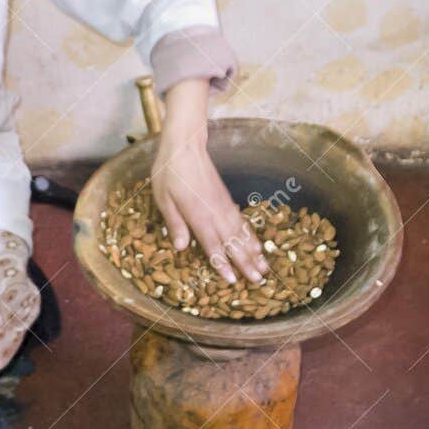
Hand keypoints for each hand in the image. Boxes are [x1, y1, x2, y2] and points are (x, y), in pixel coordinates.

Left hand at [150, 121, 267, 285]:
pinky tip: (257, 244)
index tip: (233, 280)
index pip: (212, 245)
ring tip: (264, 268)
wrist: (185, 147)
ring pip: (242, 233)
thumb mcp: (163, 199)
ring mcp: (223, 206)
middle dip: (246, 263)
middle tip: (258, 282)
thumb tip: (181, 248)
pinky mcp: (226, 199)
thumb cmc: (169, 172)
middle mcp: (215, 213)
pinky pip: (242, 221)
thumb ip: (175, 223)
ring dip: (254, 252)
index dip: (222, 264)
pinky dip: (251, 235)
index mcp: (198, 215)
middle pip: (233, 243)